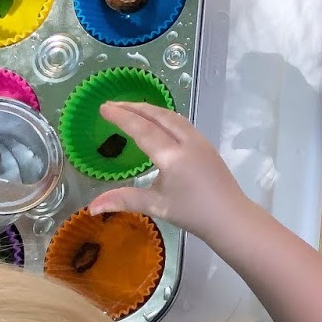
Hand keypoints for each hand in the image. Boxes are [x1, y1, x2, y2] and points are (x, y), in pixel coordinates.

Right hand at [88, 102, 249, 236]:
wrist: (231, 216)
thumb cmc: (193, 213)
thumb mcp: (156, 206)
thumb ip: (124, 200)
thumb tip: (91, 207)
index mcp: (173, 156)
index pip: (143, 129)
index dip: (122, 117)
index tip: (104, 107)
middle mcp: (187, 142)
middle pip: (159, 116)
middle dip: (135, 108)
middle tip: (113, 104)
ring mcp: (200, 141)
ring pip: (173, 117)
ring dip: (151, 110)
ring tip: (132, 109)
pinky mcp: (207, 145)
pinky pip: (183, 123)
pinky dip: (165, 117)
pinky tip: (158, 122)